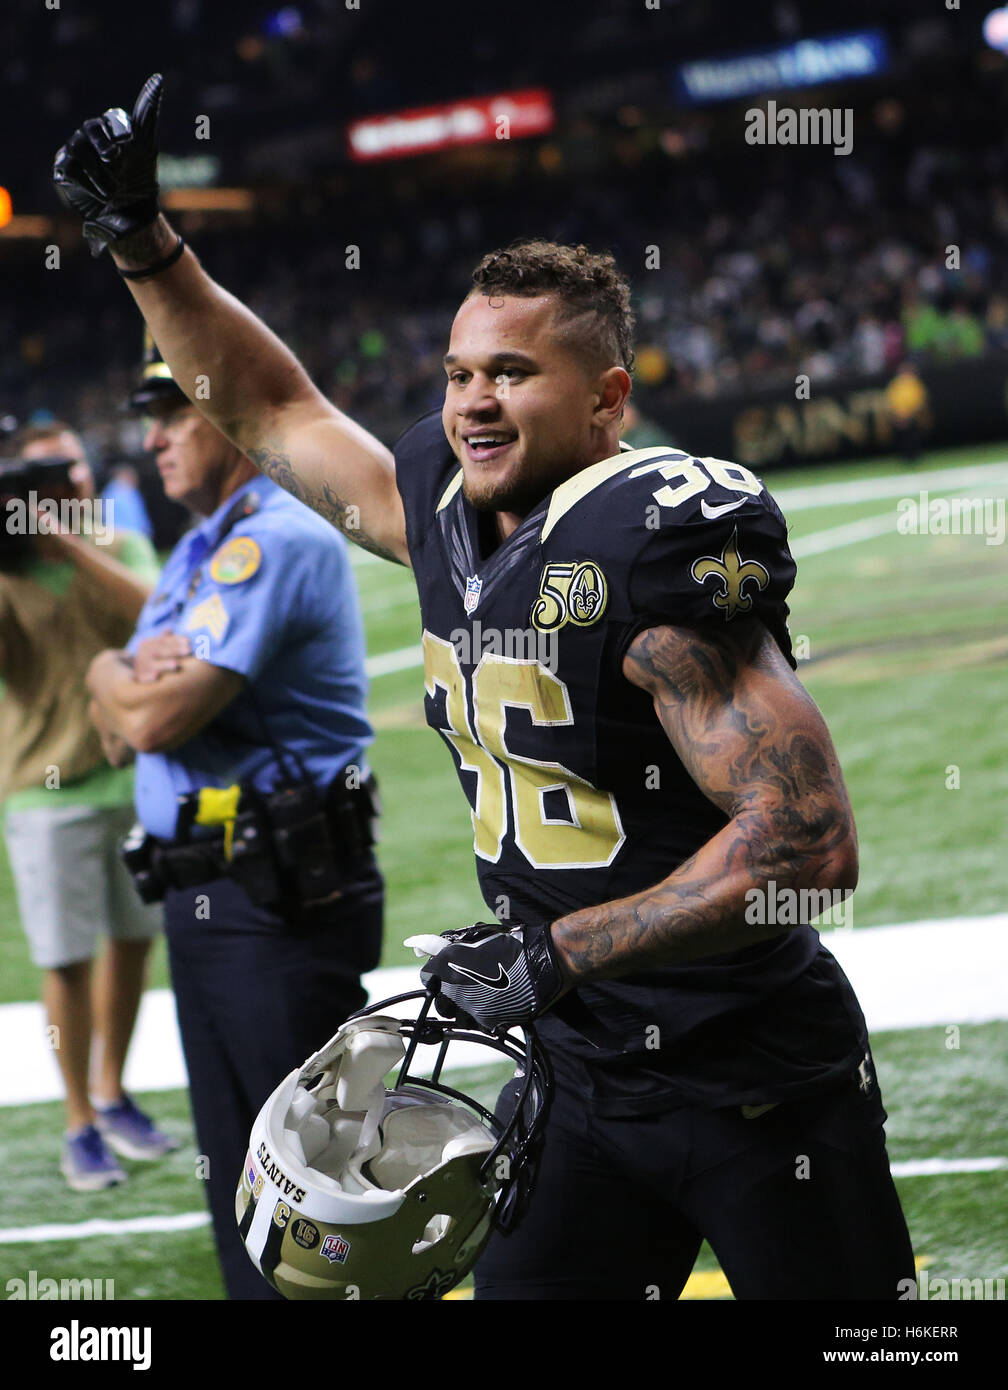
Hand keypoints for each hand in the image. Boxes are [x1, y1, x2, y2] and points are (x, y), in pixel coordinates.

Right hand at [53, 73, 162, 255]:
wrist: (129, 216)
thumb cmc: (139, 181)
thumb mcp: (146, 146)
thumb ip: (148, 113)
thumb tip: (158, 79)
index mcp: (110, 129)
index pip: (110, 120)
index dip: (117, 130)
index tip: (126, 145)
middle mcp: (91, 137)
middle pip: (90, 129)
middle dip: (104, 146)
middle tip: (116, 161)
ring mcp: (75, 152)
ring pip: (79, 149)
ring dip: (100, 173)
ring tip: (113, 191)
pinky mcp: (64, 170)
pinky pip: (70, 169)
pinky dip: (89, 185)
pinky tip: (101, 196)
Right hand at [133, 632, 190, 682]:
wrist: (132, 670)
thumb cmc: (150, 657)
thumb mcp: (154, 645)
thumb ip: (164, 638)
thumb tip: (170, 628)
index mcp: (148, 644)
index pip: (163, 640)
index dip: (176, 640)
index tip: (188, 640)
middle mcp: (143, 653)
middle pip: (161, 651)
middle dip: (175, 650)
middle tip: (188, 650)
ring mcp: (141, 665)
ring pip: (153, 664)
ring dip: (164, 664)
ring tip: (175, 665)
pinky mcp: (139, 677)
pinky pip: (143, 677)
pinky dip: (149, 677)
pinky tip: (156, 677)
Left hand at [405, 920, 567, 1030]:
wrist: (542, 961)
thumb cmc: (511, 944)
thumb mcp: (476, 938)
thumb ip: (447, 946)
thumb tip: (417, 947)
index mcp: (449, 963)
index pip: (428, 975)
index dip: (437, 973)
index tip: (447, 972)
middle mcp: (456, 988)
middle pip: (440, 1000)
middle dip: (449, 994)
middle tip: (468, 985)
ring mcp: (472, 1007)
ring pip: (458, 1016)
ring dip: (466, 1008)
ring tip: (485, 995)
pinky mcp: (489, 1022)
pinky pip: (478, 1023)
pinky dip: (484, 1016)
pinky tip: (497, 1002)